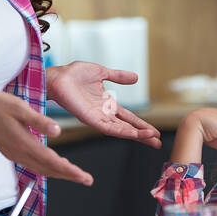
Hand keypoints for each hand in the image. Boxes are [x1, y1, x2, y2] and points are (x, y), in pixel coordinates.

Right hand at [0, 91, 94, 185]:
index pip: (53, 161)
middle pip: (50, 170)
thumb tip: (58, 131)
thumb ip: (39, 120)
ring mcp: (16, 155)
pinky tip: (55, 165)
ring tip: (76, 175)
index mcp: (25, 143)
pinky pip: (34, 165)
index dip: (70, 170)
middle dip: (70, 175)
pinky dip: (48, 168)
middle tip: (87, 180)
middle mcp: (21, 153)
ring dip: (60, 173)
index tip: (84, 177)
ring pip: (42, 169)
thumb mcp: (19, 108)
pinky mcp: (13, 153)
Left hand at [46, 61, 161, 148]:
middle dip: (143, 135)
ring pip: (121, 130)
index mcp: (108, 104)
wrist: (58, 76)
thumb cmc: (74, 74)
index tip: (154, 131)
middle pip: (128, 127)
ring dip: (137, 134)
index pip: (128, 117)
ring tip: (152, 138)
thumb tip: (136, 77)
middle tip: (158, 143)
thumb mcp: (102, 73)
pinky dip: (123, 132)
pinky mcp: (91, 119)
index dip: (141, 125)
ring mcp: (98, 118)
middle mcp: (104, 113)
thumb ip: (119, 76)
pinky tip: (134, 134)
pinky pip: (110, 128)